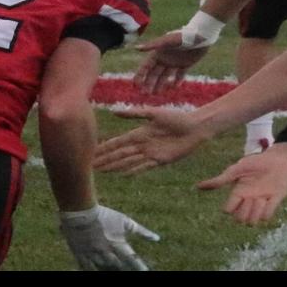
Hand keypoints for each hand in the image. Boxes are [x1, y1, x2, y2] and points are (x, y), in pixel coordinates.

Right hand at [59, 205, 160, 270]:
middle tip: (129, 270)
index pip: (133, 260)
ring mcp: (94, 256)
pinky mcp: (81, 256)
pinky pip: (88, 269)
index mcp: (119, 245)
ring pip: (104, 270)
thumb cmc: (104, 215)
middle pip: (119, 267)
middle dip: (125, 270)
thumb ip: (142, 231)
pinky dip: (94, 270)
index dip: (140, 267)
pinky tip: (98, 269)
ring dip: (110, 270)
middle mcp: (107, 253)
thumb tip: (157, 238)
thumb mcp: (125, 221)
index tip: (146, 271)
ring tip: (114, 269)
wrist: (80, 212)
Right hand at [94, 107, 210, 173]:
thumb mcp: (153, 113)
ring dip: (115, 166)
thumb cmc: (176, 117)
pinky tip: (122, 174)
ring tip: (103, 171)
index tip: (93, 152)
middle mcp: (142, 145)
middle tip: (92, 166)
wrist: (194, 127)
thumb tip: (114, 112)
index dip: (106, 148)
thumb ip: (134, 114)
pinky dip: (133, 170)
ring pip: (128, 161)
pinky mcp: (160, 160)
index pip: (118, 142)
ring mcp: (150, 153)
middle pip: (120, 154)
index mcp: (139, 133)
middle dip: (106, 160)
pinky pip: (143, 166)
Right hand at [134, 31, 210, 93]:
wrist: (201, 35)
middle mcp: (165, 58)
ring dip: (160, 85)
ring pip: (164, 76)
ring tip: (156, 93)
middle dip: (148, 84)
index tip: (136, 85)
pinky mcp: (185, 64)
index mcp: (158, 53)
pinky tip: (174, 88)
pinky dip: (177, 81)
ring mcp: (174, 62)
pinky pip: (179, 75)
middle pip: (154, 74)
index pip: (146, 67)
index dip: (140, 75)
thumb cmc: (182, 36)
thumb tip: (136, 48)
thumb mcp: (167, 41)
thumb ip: (153, 45)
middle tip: (146, 94)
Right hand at [196, 143, 286, 223]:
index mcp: (237, 193)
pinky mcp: (273, 203)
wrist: (279, 158)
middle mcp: (247, 201)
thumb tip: (197, 186)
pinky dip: (267, 210)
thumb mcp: (235, 170)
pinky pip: (267, 217)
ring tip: (261, 197)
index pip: (228, 211)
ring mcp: (260, 203)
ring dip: (255, 211)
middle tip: (251, 197)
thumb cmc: (256, 162)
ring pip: (252, 222)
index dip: (231, 207)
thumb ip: (220, 181)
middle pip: (239, 220)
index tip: (238, 195)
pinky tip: (270, 198)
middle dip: (244, 211)